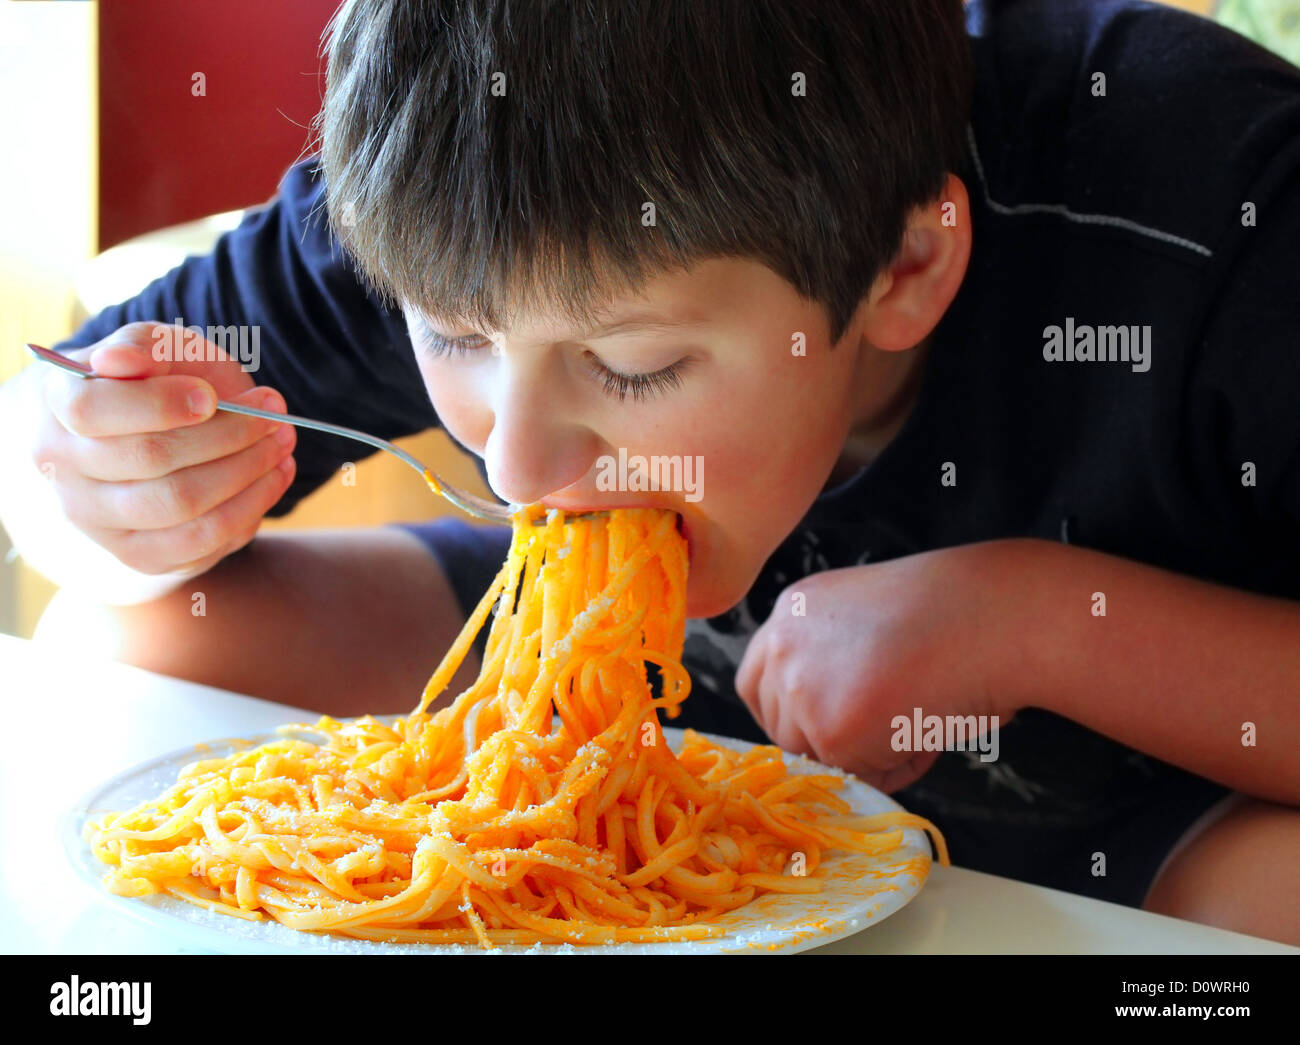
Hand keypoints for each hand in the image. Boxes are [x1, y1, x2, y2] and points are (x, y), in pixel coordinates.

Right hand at [29, 321, 296, 576]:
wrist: (151, 430)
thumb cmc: (156, 379)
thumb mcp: (156, 345)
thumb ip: (142, 345)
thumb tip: (119, 361)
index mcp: (56, 406)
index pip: (92, 410)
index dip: (159, 404)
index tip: (211, 396)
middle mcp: (66, 471)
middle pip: (152, 458)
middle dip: (229, 434)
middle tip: (275, 413)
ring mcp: (98, 522)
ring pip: (182, 506)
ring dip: (249, 473)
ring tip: (283, 442)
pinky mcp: (139, 556)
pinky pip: (200, 544)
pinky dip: (250, 509)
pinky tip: (274, 476)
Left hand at [735, 541, 1033, 791]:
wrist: (993, 616)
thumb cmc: (954, 615)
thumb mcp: (867, 622)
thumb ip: (829, 661)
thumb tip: (818, 733)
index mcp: (791, 612)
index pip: (756, 682)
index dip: (791, 713)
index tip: (826, 727)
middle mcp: (782, 643)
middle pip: (778, 725)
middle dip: (827, 740)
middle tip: (890, 727)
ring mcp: (800, 686)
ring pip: (813, 755)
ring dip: (862, 755)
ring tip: (916, 723)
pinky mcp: (829, 728)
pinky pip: (853, 774)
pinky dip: (890, 768)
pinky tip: (925, 734)